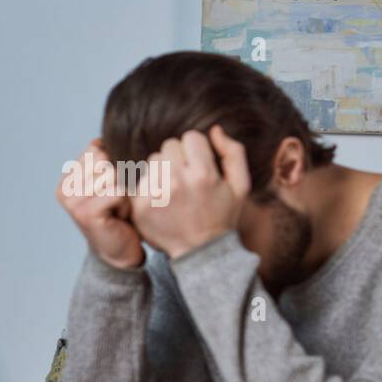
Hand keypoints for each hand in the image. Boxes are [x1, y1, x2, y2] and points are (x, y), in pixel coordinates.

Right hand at [56, 138, 144, 269]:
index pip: (98, 148)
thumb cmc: (122, 215)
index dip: (117, 165)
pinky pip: (116, 191)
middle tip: (121, 201)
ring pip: (112, 173)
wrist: (121, 253)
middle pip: (105, 158)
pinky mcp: (84, 212)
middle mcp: (65, 185)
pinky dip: (126, 203)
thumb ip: (112, 159)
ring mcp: (72, 199)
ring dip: (126, 191)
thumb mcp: (115, 183)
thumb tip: (124, 130)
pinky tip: (121, 216)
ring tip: (121, 209)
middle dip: (122, 178)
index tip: (117, 188)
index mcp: (70, 175)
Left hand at [131, 125, 250, 258]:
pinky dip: (151, 186)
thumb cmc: (223, 216)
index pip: (191, 137)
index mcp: (204, 174)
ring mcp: (156, 194)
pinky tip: (163, 201)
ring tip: (175, 191)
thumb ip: (234, 153)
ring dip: (163, 171)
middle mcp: (178, 181)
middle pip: (169, 146)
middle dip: (179, 159)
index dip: (197, 150)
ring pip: (153, 161)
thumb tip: (215, 129)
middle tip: (187, 180)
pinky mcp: (140, 205)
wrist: (201, 252)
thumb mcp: (241, 186)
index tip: (200, 167)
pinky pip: (141, 179)